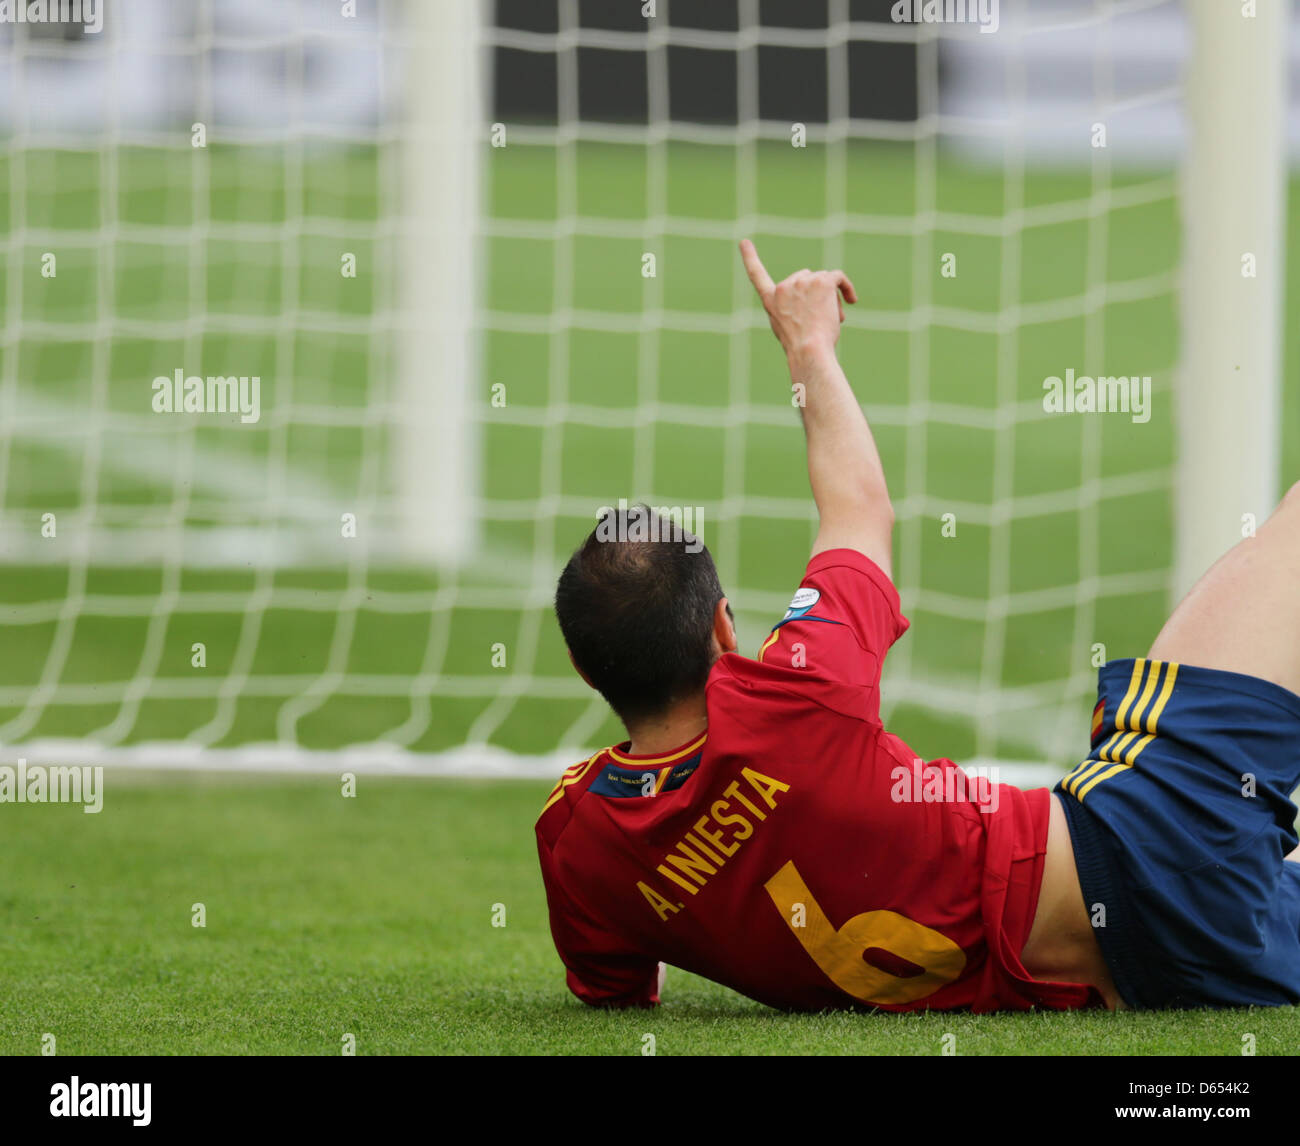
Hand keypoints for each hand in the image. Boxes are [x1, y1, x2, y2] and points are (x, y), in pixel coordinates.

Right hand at [739, 239, 856, 367]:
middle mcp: (784, 286)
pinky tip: (852, 300)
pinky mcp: (822, 281)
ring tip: (833, 319)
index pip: (757, 275)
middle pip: (804, 278)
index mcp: (771, 300)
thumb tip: (816, 302)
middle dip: (815, 293)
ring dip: (830, 297)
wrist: (808, 350)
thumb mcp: (786, 329)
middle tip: (822, 316)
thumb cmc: (801, 347)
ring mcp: (802, 281)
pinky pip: (838, 278)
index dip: (750, 258)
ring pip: (823, 281)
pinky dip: (846, 288)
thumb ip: (791, 310)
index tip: (744, 242)